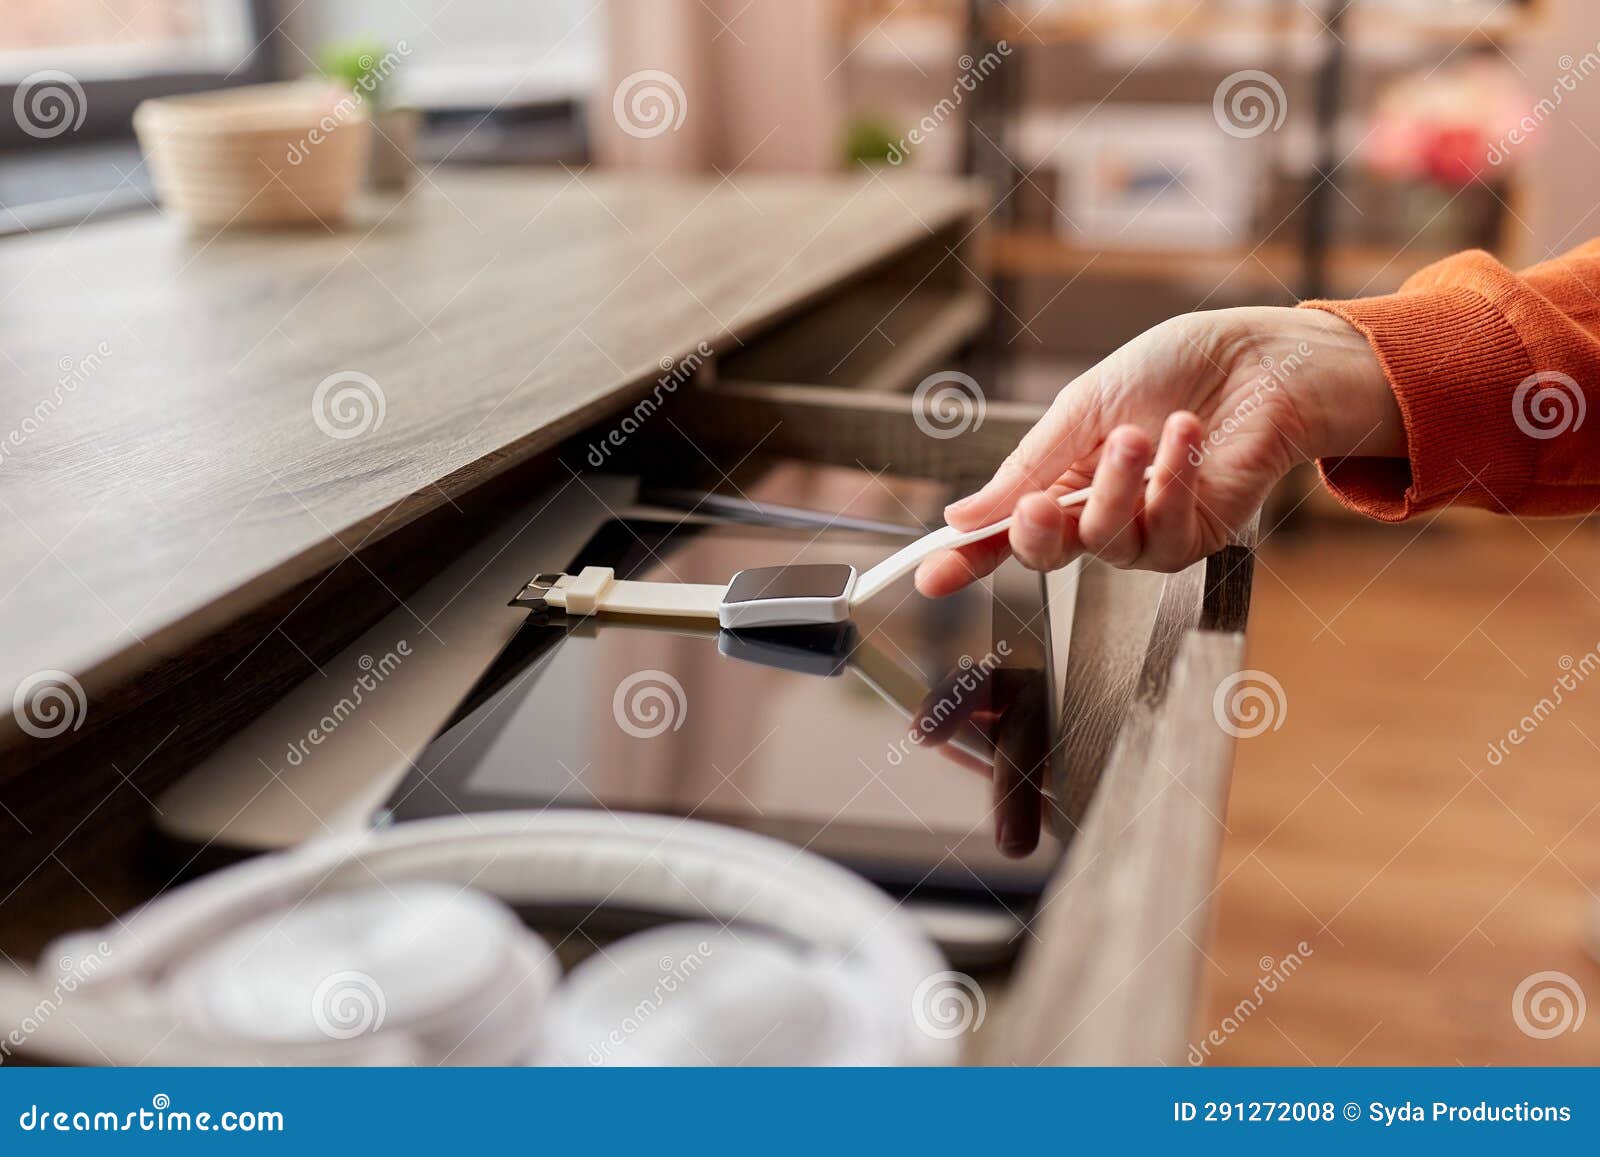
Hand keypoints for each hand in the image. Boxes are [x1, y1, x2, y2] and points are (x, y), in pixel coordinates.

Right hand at [915, 306, 1401, 594]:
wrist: (1261, 358)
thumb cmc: (1175, 369)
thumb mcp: (1083, 406)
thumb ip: (1028, 465)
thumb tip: (961, 515)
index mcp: (1062, 477)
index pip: (1005, 528)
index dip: (965, 557)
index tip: (928, 576)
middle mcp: (1100, 511)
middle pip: (1047, 552)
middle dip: (1037, 531)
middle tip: (1039, 504)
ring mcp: (1150, 528)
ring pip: (1107, 544)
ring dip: (1115, 490)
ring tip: (1136, 436)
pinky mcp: (1200, 534)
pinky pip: (1167, 534)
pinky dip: (1171, 483)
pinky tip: (1184, 436)